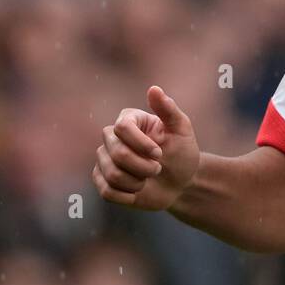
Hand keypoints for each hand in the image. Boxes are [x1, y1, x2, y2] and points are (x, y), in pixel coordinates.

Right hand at [92, 86, 200, 210]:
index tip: (159, 153)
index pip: (122, 128)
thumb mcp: (182, 130)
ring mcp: (104, 159)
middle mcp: (112, 137)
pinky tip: (138, 190)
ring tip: (148, 179)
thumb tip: (154, 89)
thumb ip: (168, 109)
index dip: (141, 144)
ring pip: (112, 174)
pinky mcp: (102, 181)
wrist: (181, 183)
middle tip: (158, 169)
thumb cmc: (182, 153)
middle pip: (117, 153)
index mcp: (129, 119)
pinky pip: (107, 191)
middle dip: (144, 167)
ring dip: (137, 182)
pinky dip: (128, 195)